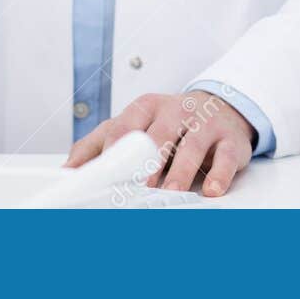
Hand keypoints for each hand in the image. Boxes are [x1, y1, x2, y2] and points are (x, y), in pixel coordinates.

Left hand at [64, 90, 255, 196]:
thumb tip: (68, 169)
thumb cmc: (169, 123)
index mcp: (146, 107)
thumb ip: (98, 144)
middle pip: (160, 134)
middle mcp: (177, 111)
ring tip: (171, 193)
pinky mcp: (231, 140)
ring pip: (193, 145)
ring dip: (181, 172)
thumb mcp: (133, 125)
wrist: (220, 107)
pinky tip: (211, 190)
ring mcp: (206, 123)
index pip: (125, 127)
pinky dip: (219, 174)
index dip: (114, 152)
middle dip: (149, 160)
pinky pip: (227, 156)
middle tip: (137, 185)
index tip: (104, 175)